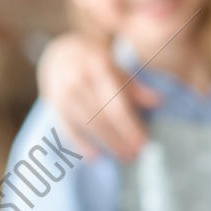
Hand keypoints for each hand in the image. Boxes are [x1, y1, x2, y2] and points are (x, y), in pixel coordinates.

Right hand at [37, 32, 158, 160]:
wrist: (59, 53)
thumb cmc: (94, 62)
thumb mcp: (115, 65)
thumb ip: (133, 85)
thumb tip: (157, 102)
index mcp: (98, 66)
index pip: (115, 102)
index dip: (129, 125)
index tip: (143, 142)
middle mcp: (78, 79)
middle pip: (101, 116)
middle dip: (119, 138)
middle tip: (135, 154)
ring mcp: (63, 92)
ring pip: (86, 124)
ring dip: (105, 143)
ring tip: (122, 156)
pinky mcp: (53, 104)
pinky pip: (66, 127)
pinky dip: (80, 144)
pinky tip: (94, 158)